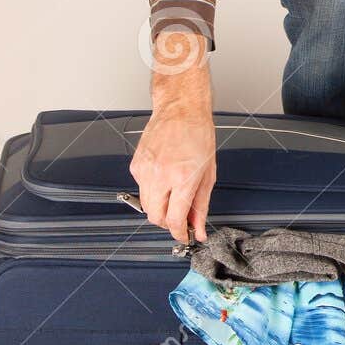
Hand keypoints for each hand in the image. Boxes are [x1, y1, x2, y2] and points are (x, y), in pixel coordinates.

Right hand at [130, 30, 215, 242]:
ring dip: (159, 208)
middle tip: (180, 219)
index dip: (180, 233)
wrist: (180, 109)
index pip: (175, 220)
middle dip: (168, 223)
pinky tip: (164, 178)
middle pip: (156, 217)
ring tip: (173, 195)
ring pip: (146, 206)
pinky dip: (152, 191)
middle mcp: (161, 175)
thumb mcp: (208, 173)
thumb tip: (198, 228)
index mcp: (182, 177)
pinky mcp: (136, 165)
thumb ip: (201, 205)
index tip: (184, 236)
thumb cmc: (198, 134)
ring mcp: (145, 170)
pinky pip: (141, 189)